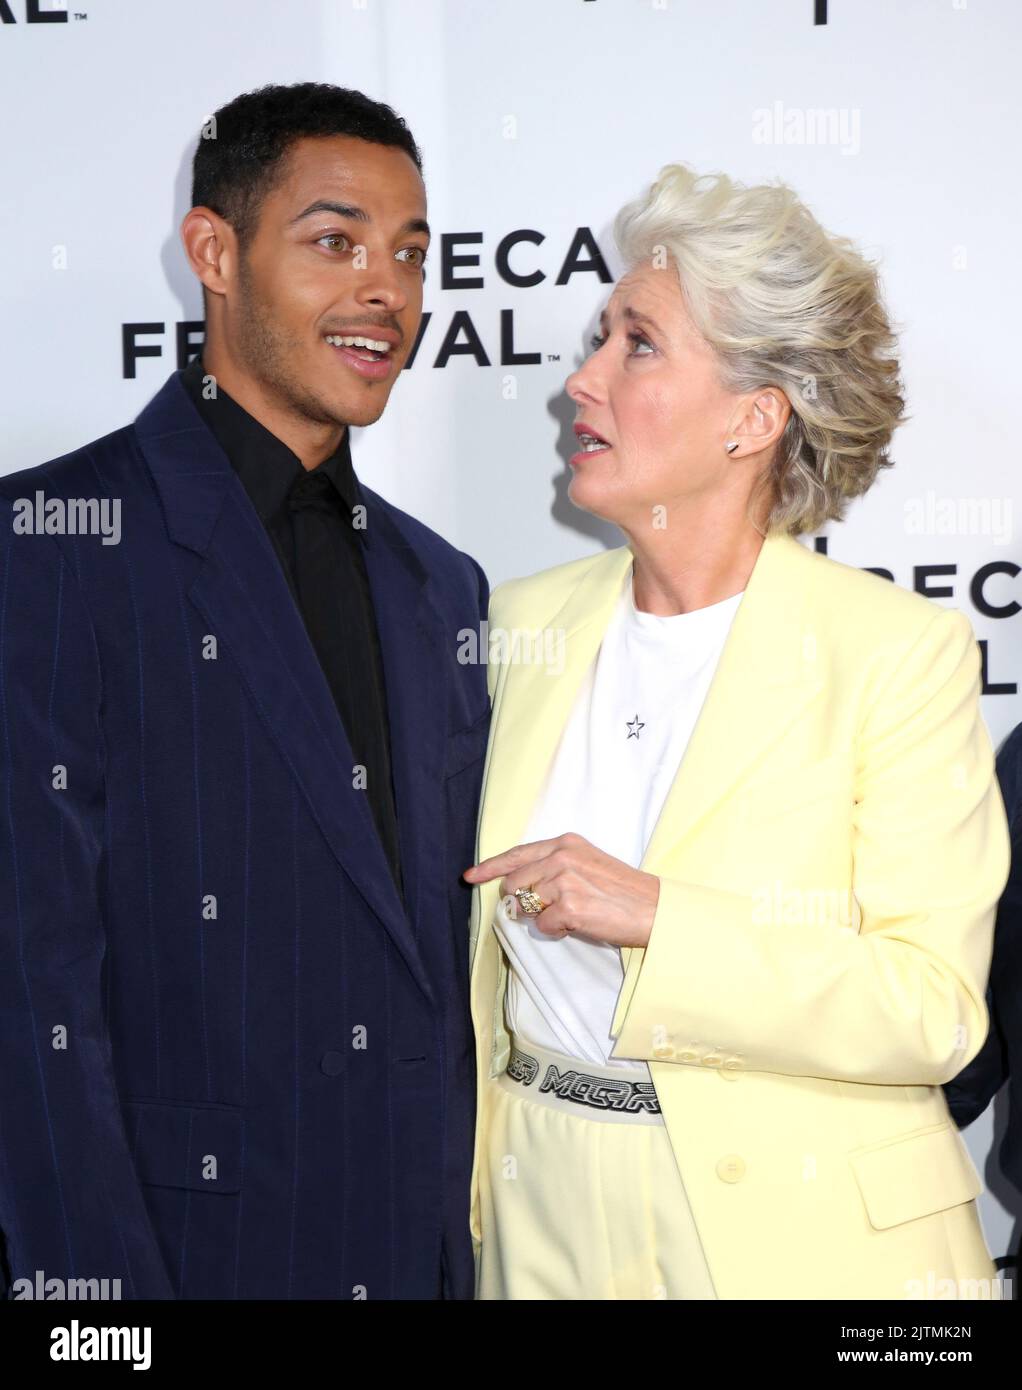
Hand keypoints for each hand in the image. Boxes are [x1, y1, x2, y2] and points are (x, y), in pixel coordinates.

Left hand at [463, 832, 659, 947]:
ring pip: (525, 905)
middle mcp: (562, 857)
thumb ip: (553, 866)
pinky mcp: (569, 907)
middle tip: (548, 908)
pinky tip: (577, 925)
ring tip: (571, 914)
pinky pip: (542, 926)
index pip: (517, 854)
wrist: (653, 908)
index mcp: (565, 843)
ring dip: (542, 916)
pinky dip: (555, 931)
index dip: (489, 867)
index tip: (470, 876)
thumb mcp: (587, 863)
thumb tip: (518, 888)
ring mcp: (564, 881)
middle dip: (521, 900)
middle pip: (515, 882)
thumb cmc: (622, 890)